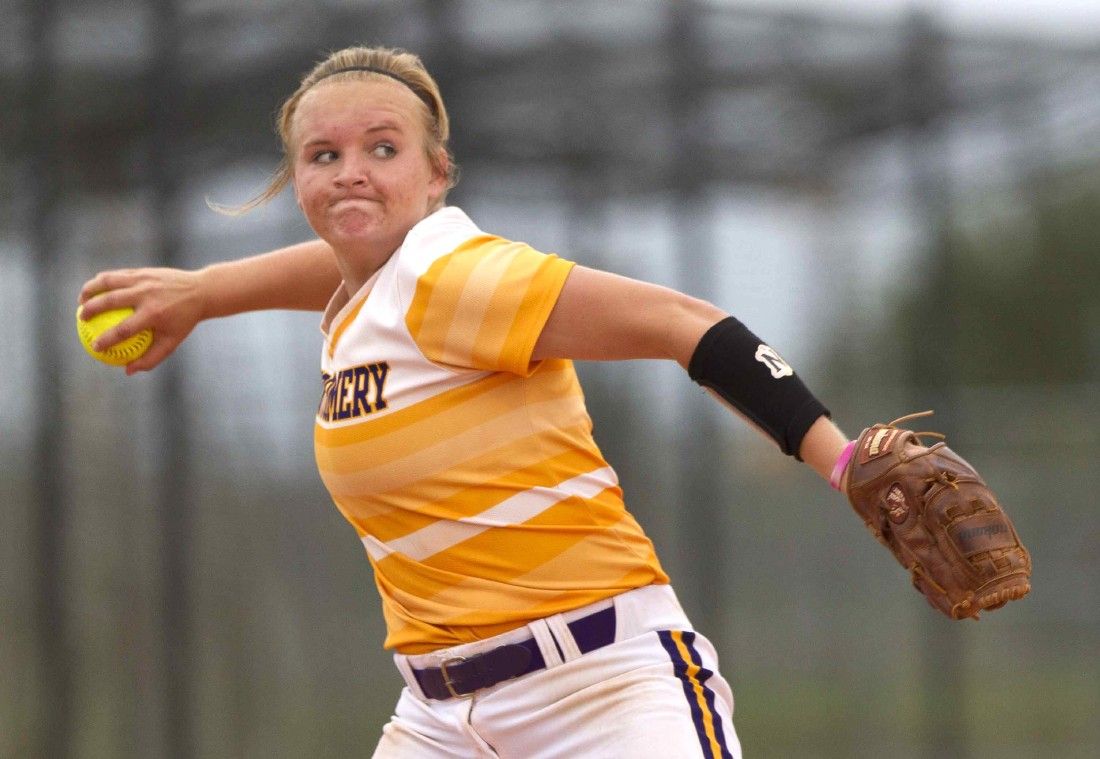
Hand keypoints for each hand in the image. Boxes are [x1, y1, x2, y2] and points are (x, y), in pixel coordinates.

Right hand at [78, 267, 204, 374]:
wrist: (200, 292)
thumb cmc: (184, 320)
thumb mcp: (172, 341)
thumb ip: (151, 358)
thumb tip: (127, 370)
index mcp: (154, 314)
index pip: (124, 329)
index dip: (106, 340)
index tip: (94, 347)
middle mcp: (146, 295)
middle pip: (110, 301)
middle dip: (90, 310)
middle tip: (80, 318)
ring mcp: (143, 280)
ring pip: (109, 282)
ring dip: (90, 290)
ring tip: (81, 300)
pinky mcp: (142, 271)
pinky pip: (117, 276)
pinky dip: (102, 282)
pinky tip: (94, 290)